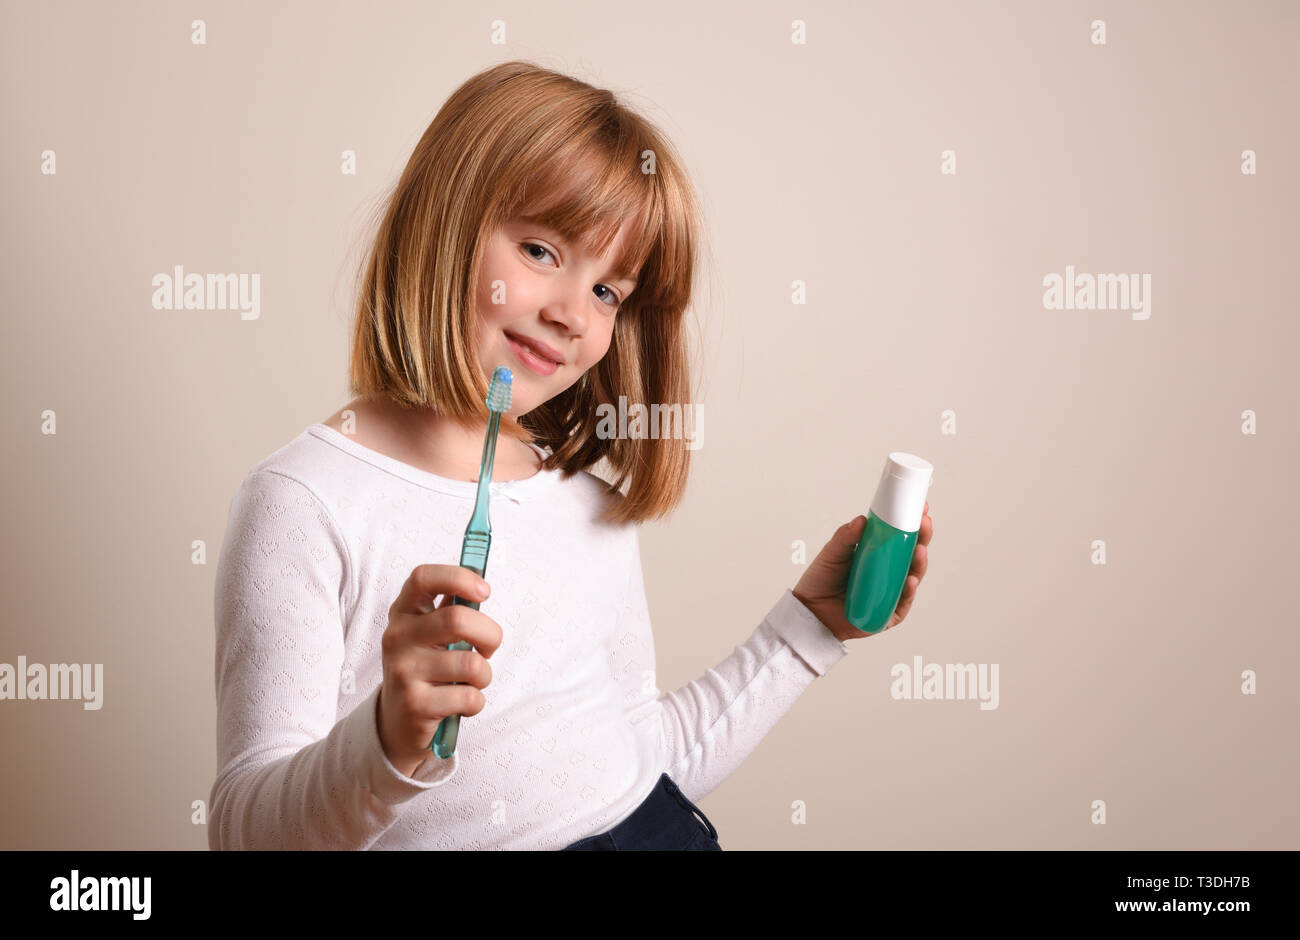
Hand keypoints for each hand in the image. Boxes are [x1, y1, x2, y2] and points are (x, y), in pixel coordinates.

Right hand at [378, 564, 502, 777]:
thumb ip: (451, 609)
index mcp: (403, 613)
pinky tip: (461, 703)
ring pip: (471, 664)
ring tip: (471, 681)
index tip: (485, 591)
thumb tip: (480, 584)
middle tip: (488, 649)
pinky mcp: (415, 704)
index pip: (423, 577)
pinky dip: (476, 702)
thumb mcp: (429, 635)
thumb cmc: (426, 669)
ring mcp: (403, 671)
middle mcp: (397, 637)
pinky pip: (469, 696)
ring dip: (484, 675)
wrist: (396, 723)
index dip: (458, 577)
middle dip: (490, 635)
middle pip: (457, 619)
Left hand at [792, 502, 931, 643]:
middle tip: (924, 523)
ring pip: (912, 576)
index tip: (920, 507)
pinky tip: (910, 581)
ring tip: (920, 550)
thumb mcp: (831, 554)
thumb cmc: (821, 581)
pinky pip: (902, 603)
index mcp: (877, 554)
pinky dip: (908, 592)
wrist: (810, 611)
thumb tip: (861, 520)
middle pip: (911, 554)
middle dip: (922, 538)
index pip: (900, 535)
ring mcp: (890, 592)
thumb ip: (845, 537)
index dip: (911, 522)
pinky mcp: (888, 615)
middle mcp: (888, 572)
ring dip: (919, 563)